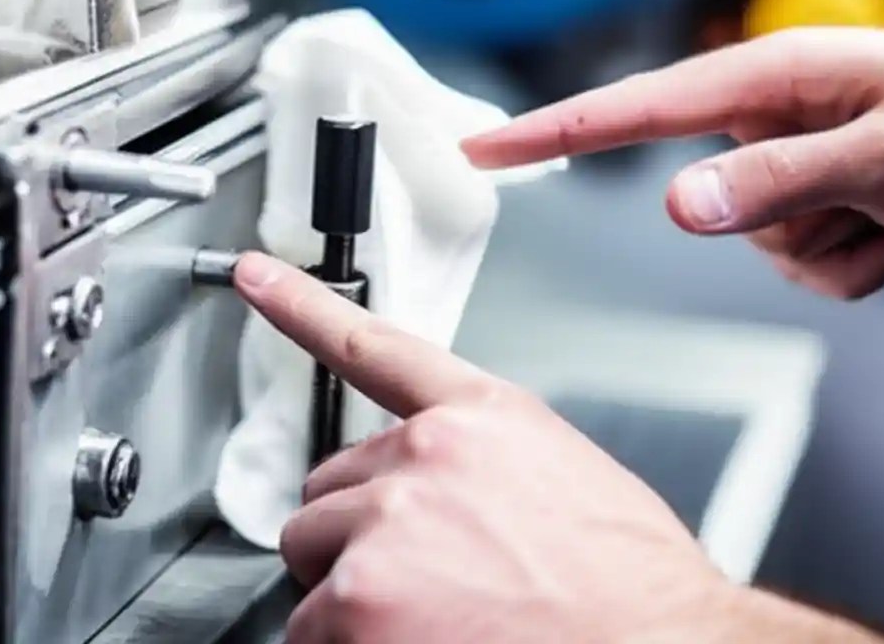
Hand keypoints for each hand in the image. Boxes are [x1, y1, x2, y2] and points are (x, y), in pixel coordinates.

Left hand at [232, 252, 731, 642]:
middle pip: (330, 487)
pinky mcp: (359, 597)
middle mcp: (427, 456)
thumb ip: (483, 466)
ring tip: (433, 620)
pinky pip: (310, 625)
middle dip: (358, 533)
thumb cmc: (631, 594)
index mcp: (483, 419)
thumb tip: (442, 496)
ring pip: (314, 554)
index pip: (371, 347)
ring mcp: (387, 523)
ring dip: (350, 592)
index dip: (300, 305)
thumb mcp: (567, 486)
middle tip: (427, 579)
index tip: (252, 274)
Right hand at [462, 27, 883, 299]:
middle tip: (873, 191)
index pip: (635, 109)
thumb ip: (774, 179)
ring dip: (838, 247)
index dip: (553, 131)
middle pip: (712, 207)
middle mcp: (772, 122)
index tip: (487, 148)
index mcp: (771, 78)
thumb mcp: (882, 150)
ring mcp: (793, 173)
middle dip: (791, 221)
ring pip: (765, 251)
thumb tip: (676, 204)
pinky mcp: (819, 214)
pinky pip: (807, 275)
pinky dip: (861, 268)